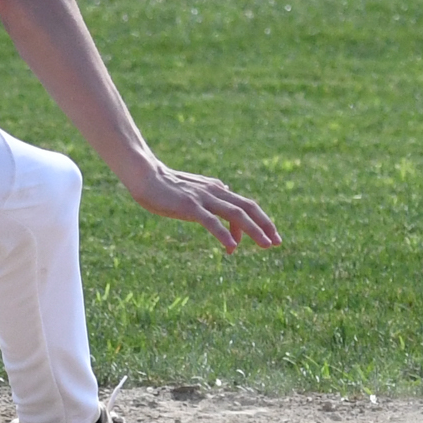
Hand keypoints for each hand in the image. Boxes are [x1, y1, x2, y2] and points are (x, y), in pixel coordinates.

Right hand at [122, 159, 279, 253]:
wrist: (145, 176)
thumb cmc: (168, 185)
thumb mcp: (196, 189)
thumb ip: (213, 192)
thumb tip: (228, 193)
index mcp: (217, 189)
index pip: (245, 205)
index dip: (259, 221)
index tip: (266, 238)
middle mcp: (215, 192)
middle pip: (247, 207)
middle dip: (265, 225)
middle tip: (278, 242)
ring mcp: (203, 199)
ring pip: (235, 214)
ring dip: (253, 230)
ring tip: (266, 246)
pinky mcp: (189, 206)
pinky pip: (211, 221)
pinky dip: (224, 234)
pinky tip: (232, 247)